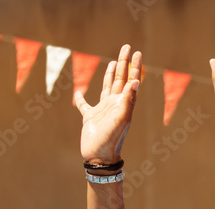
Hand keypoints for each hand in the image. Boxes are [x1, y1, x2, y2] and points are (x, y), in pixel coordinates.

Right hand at [74, 45, 140, 163]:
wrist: (99, 157)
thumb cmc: (111, 138)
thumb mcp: (121, 118)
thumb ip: (128, 100)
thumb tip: (136, 81)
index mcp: (123, 103)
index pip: (130, 79)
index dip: (133, 65)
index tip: (136, 51)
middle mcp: (114, 104)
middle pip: (119, 79)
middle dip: (123, 63)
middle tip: (126, 47)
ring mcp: (102, 110)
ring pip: (106, 87)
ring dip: (109, 74)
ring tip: (113, 63)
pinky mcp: (89, 117)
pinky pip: (84, 105)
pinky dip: (80, 98)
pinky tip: (78, 92)